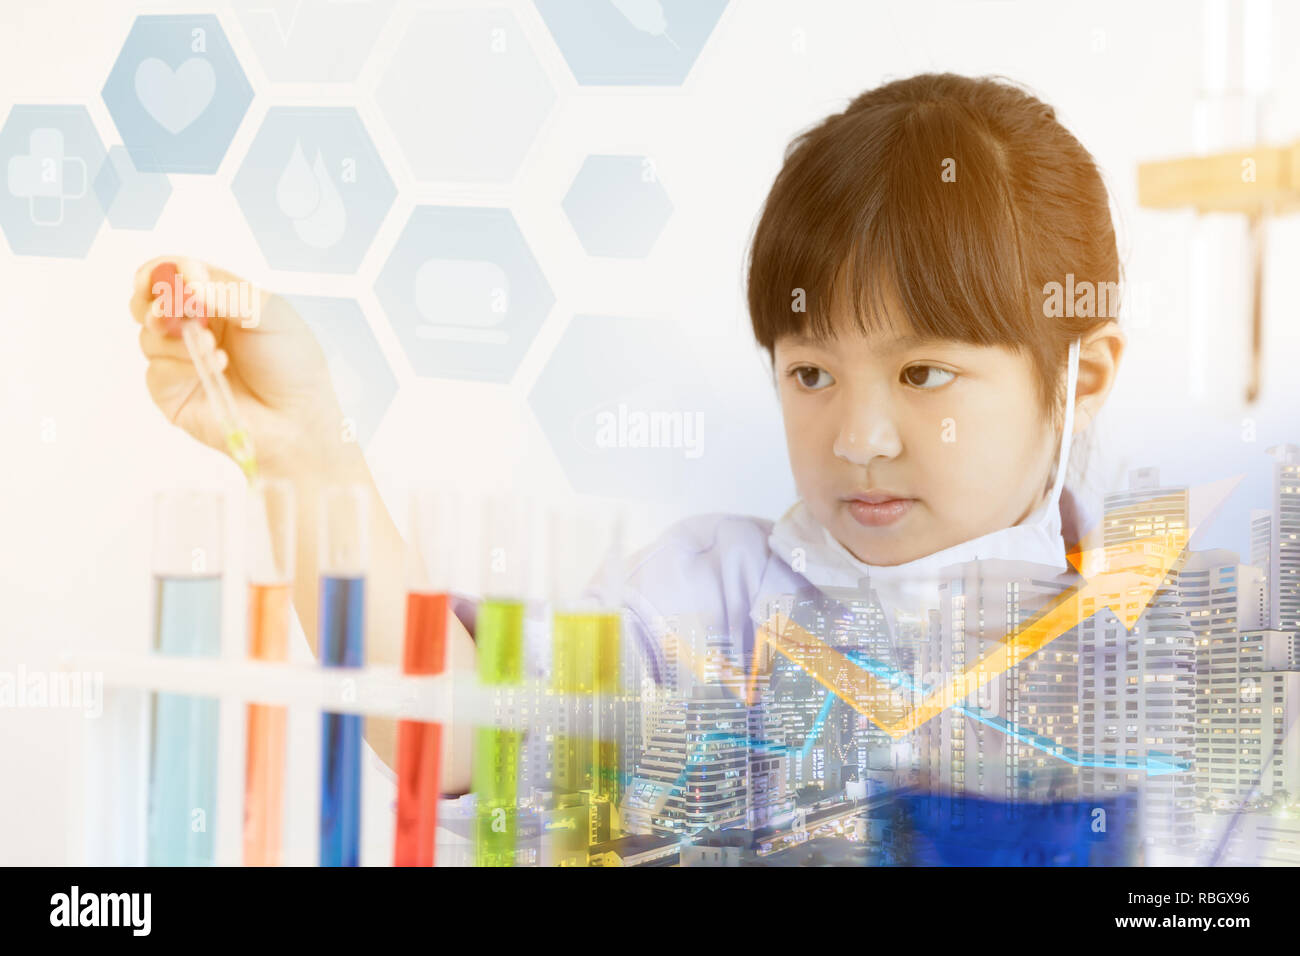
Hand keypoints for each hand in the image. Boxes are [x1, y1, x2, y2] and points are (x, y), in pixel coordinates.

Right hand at [130, 255, 357, 477]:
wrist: (297, 418)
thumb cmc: (292, 365)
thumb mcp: (271, 315)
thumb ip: (230, 293)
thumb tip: (191, 280)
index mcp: (215, 300)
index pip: (173, 274)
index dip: (163, 271)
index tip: (169, 277)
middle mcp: (193, 326)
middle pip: (146, 302)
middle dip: (157, 302)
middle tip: (175, 309)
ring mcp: (180, 359)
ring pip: (148, 335)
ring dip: (180, 339)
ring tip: (217, 352)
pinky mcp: (172, 391)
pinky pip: (156, 370)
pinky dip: (181, 367)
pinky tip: (214, 371)